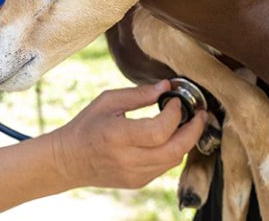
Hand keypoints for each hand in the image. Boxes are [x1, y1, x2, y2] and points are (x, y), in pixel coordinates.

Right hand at [49, 80, 205, 188]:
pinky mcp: (138, 182)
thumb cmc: (87, 125)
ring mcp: (135, 174)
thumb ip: (139, 94)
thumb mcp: (108, 101)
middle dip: (194, 130)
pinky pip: (165, 167)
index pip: (159, 130)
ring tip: (188, 123)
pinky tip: (171, 137)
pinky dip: (173, 151)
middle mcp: (128, 159)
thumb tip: (166, 86)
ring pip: (174, 160)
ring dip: (186, 141)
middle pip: (175, 150)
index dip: (175, 114)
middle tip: (200, 114)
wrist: (69, 161)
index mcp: (118, 136)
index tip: (176, 101)